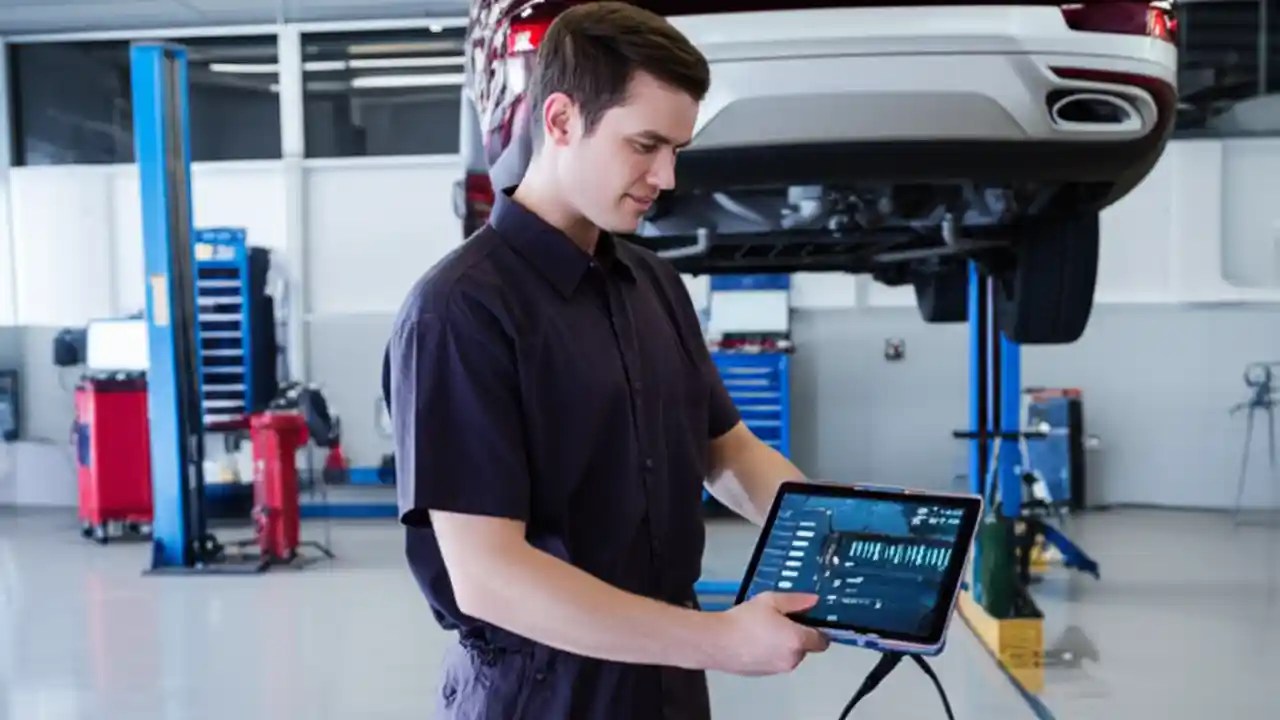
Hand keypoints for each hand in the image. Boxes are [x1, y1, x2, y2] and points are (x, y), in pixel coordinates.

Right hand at [709, 592, 830, 675]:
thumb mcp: (770, 600)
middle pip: (806, 648)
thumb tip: (814, 601)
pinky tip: (754, 641)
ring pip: (790, 655)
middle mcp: (792, 658)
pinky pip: (775, 662)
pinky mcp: (764, 674)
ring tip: (763, 630)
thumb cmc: (744, 620)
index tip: (809, 620)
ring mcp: (778, 669)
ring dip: (784, 645)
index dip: (818, 630)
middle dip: (798, 635)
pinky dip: (771, 653)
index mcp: (797, 640)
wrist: (716, 642)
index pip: (822, 640)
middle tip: (780, 620)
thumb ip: (796, 601)